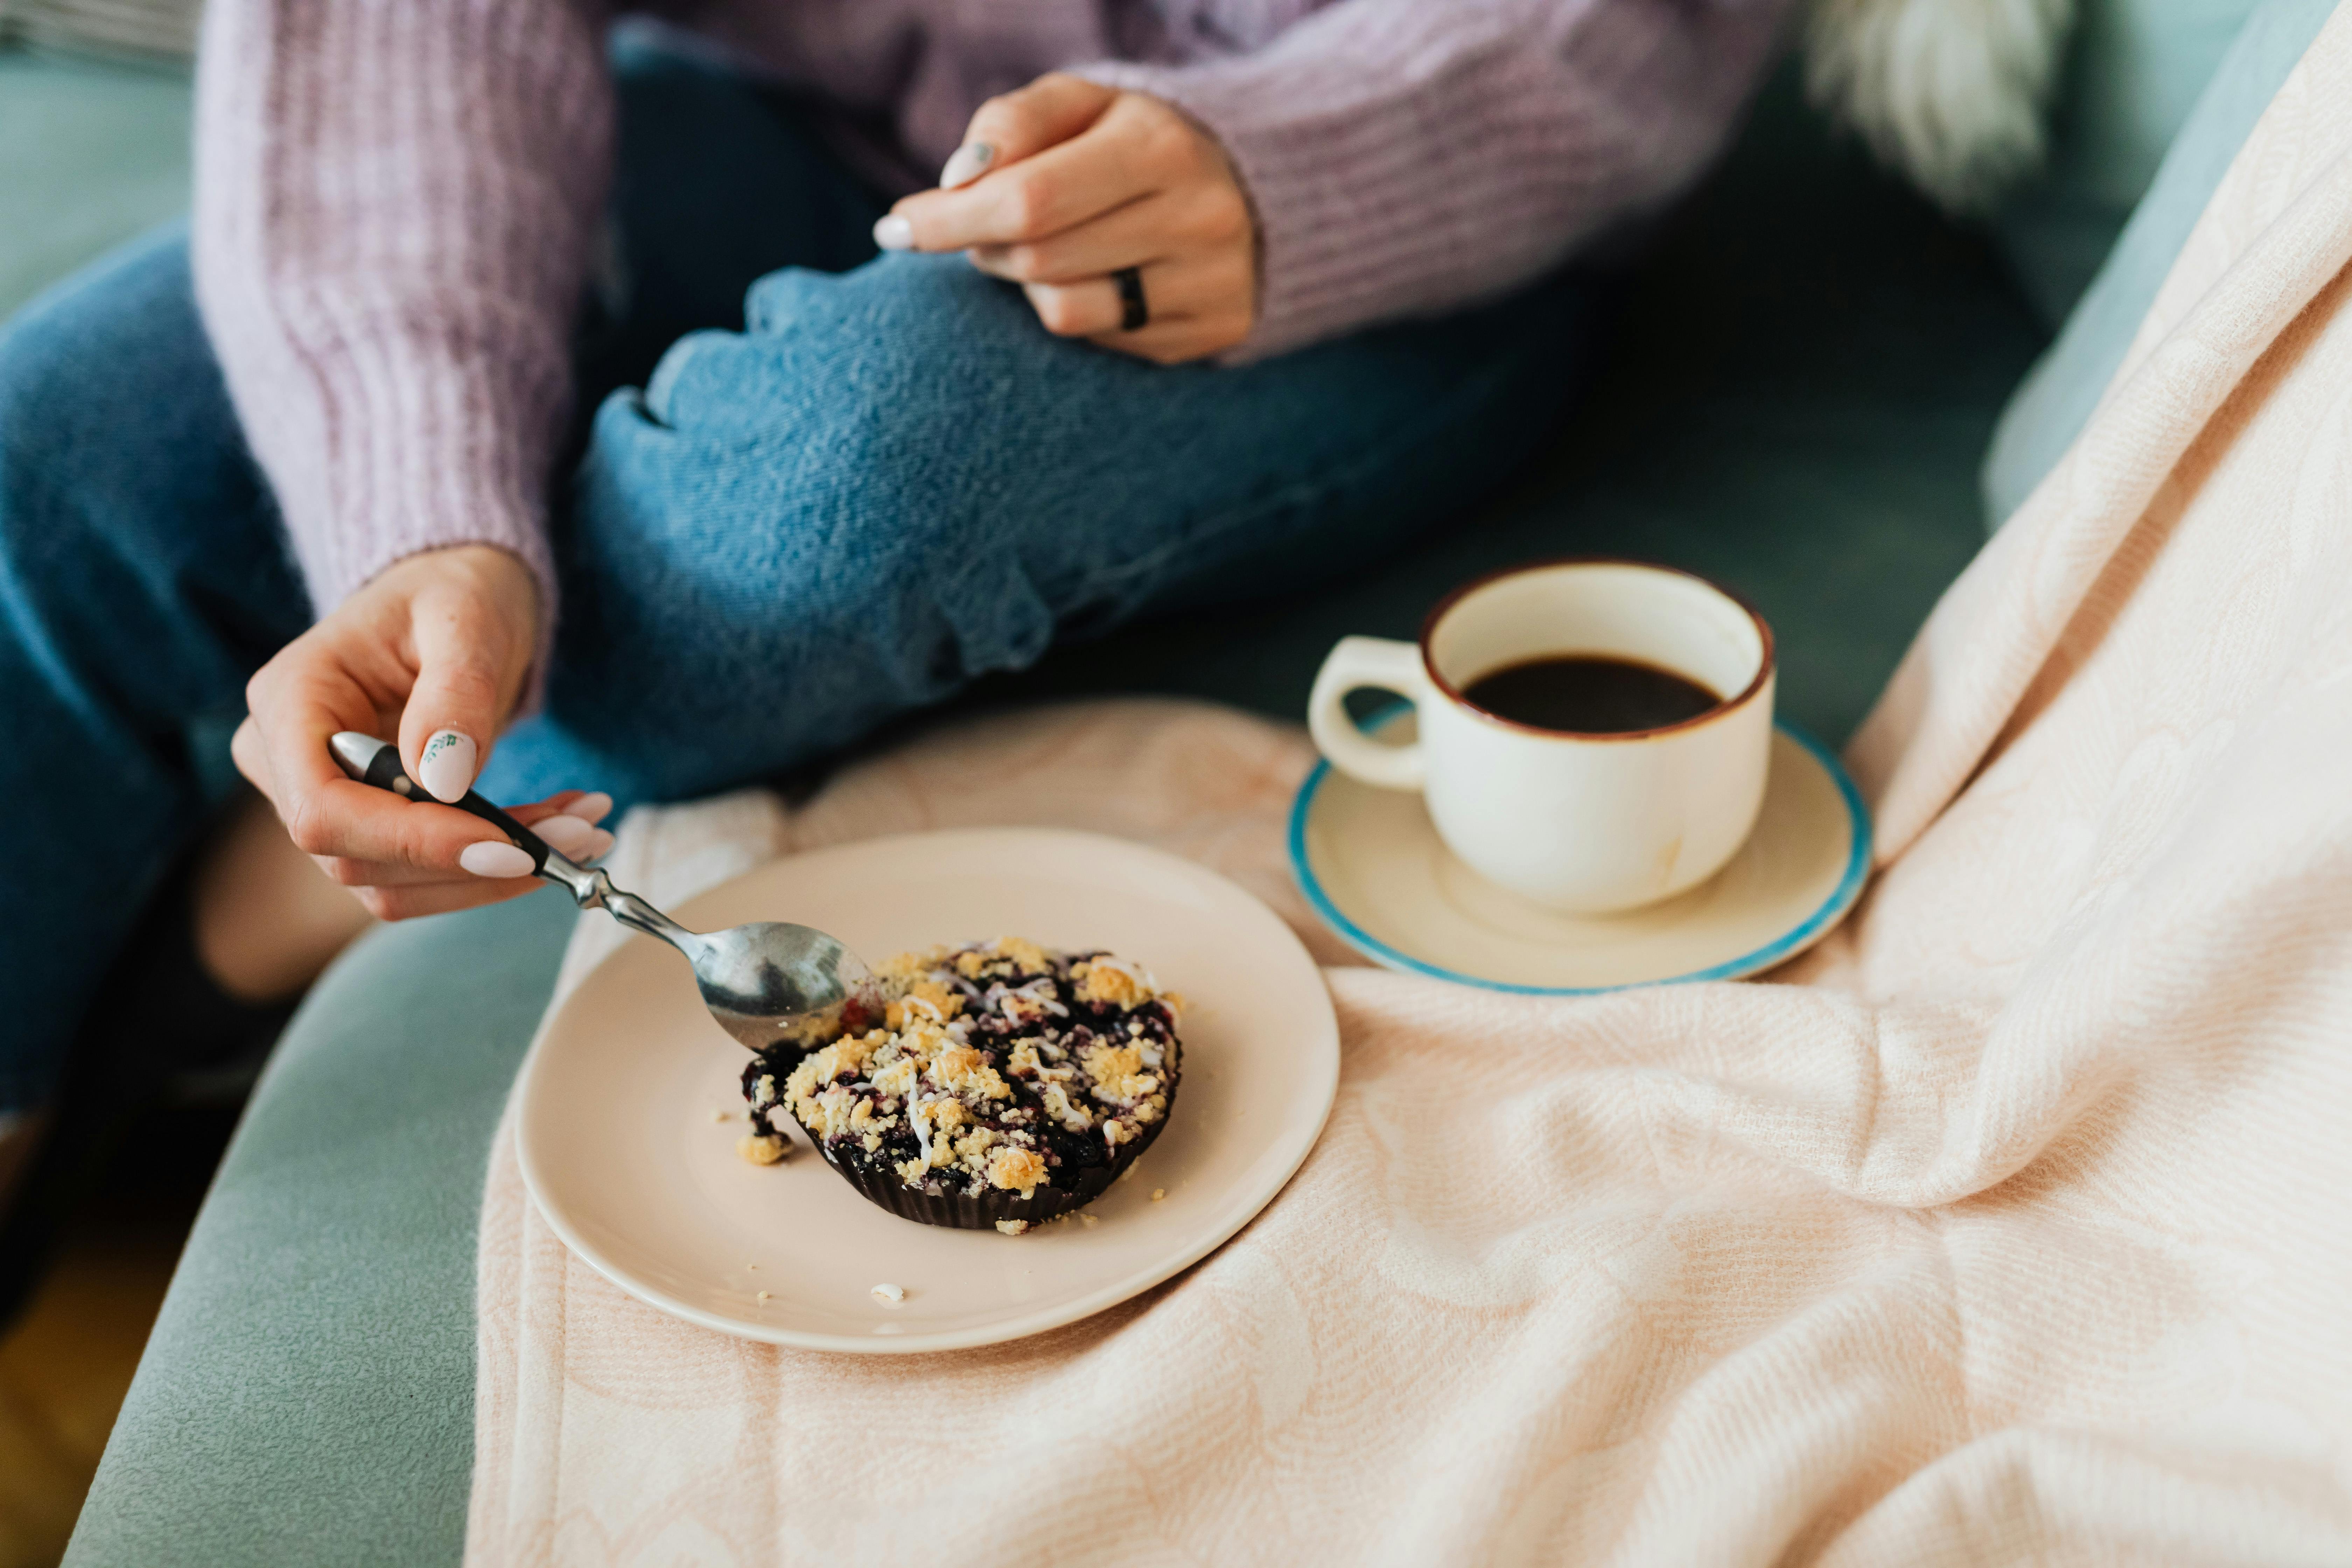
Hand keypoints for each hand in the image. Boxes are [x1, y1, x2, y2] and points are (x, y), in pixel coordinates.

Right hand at [231, 544, 613, 920]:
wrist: (455, 602)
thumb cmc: (453, 591)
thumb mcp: (466, 619)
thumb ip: (456, 692)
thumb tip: (445, 784)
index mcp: (289, 701)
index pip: (324, 810)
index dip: (412, 842)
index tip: (507, 846)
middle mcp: (285, 762)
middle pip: (360, 860)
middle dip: (473, 863)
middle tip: (582, 835)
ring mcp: (323, 800)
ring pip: (395, 884)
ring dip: (494, 874)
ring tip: (584, 830)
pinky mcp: (369, 825)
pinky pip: (424, 874)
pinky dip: (493, 866)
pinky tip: (557, 830)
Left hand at [879, 74, 1256, 362]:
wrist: (1250, 188)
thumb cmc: (1132, 140)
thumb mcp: (1079, 102)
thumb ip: (1013, 122)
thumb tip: (956, 180)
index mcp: (1160, 148)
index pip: (1029, 199)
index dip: (949, 219)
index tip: (894, 226)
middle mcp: (1197, 219)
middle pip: (1036, 259)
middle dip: (984, 244)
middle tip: (980, 225)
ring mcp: (1209, 284)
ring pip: (1063, 310)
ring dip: (1024, 282)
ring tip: (1040, 247)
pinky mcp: (1212, 332)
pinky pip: (1100, 339)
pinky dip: (1074, 309)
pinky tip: (1095, 276)